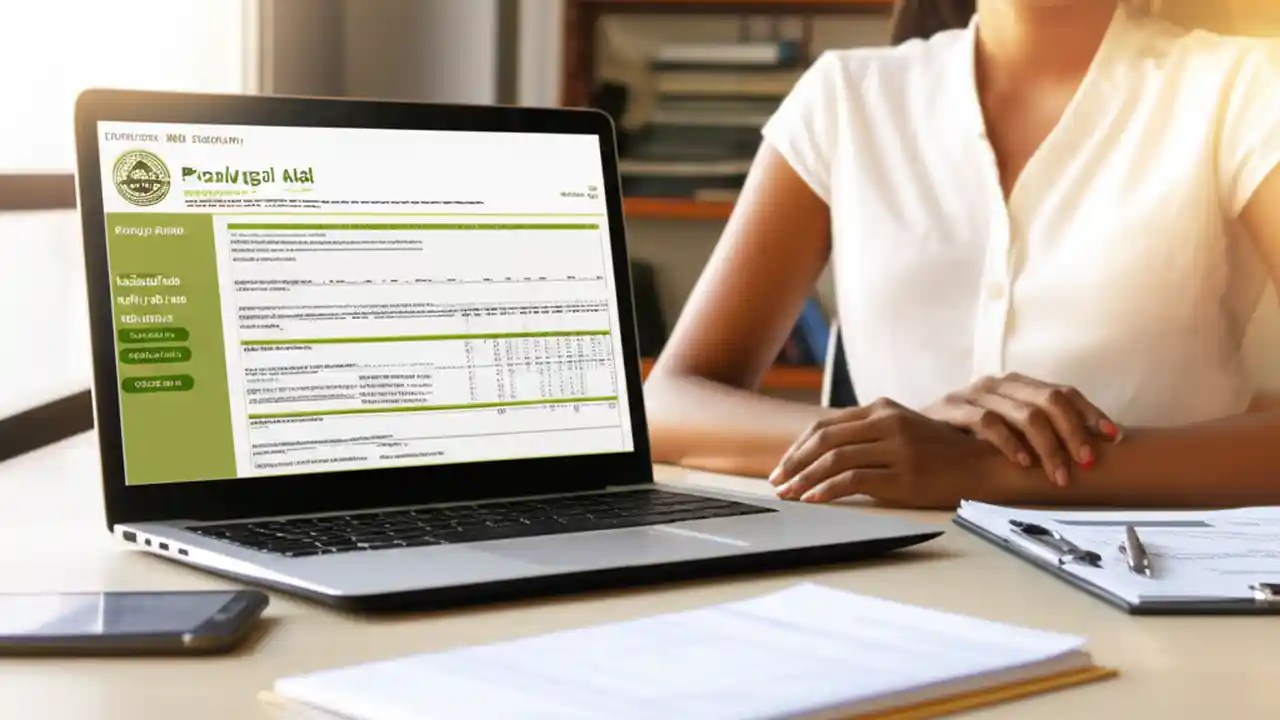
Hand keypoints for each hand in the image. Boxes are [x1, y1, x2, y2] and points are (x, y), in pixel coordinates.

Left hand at [767, 398, 1000, 508]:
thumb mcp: (904, 431)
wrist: (985, 465)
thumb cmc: (942, 453)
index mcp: (882, 408)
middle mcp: (886, 423)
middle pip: (824, 440)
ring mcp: (896, 447)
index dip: (798, 447)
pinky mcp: (904, 474)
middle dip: (793, 463)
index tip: (782, 466)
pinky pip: (853, 480)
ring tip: (788, 495)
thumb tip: (827, 454)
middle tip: (776, 482)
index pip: (825, 425)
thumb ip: (871, 434)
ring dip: (804, 479)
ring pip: (834, 459)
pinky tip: (813, 500)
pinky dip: (826, 491)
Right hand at [923, 374, 1120, 487]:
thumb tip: (1091, 452)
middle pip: (1049, 400)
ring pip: (1024, 413)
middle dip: (1074, 433)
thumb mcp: (1005, 430)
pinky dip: (1009, 444)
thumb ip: (1037, 432)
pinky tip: (1023, 464)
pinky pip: (987, 423)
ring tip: (1059, 475)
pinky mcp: (951, 408)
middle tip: (1088, 463)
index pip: (1063, 391)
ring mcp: (974, 394)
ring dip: (1048, 446)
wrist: (909, 434)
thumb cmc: (965, 438)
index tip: (1113, 437)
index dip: (1090, 413)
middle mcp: (998, 383)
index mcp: (1017, 384)